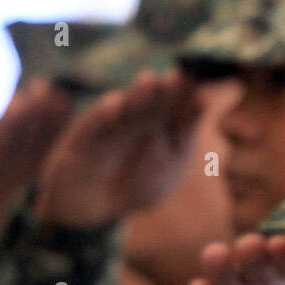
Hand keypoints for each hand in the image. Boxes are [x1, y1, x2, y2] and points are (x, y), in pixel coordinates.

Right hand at [36, 70, 202, 227]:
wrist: (95, 207)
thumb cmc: (137, 186)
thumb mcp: (167, 170)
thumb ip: (182, 143)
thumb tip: (197, 108)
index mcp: (162, 126)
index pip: (178, 109)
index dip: (188, 100)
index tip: (202, 93)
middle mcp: (137, 119)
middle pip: (154, 103)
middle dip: (166, 91)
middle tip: (178, 78)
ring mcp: (110, 125)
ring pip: (126, 108)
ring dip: (138, 94)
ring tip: (150, 80)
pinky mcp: (82, 137)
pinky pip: (94, 124)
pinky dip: (103, 114)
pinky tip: (116, 105)